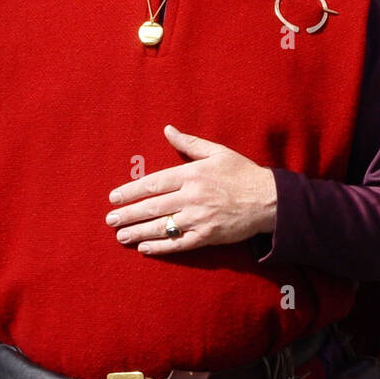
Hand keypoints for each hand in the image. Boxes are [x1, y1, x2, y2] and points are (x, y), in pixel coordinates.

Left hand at [105, 125, 277, 254]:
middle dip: (128, 214)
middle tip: (110, 219)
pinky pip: (178, 244)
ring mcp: (199, 218)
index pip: (154, 183)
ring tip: (120, 236)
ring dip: (138, 232)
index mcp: (193, 174)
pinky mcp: (207, 236)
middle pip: (153, 207)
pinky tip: (145, 248)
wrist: (269, 200)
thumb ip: (190, 143)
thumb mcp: (217, 152)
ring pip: (162, 227)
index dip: (131, 191)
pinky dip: (160, 247)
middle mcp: (192, 197)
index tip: (114, 197)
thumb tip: (168, 129)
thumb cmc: (242, 173)